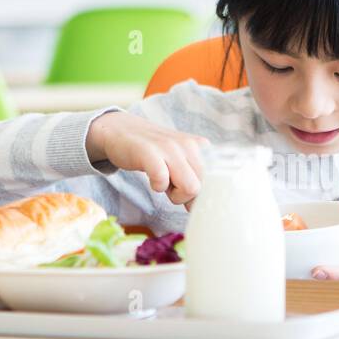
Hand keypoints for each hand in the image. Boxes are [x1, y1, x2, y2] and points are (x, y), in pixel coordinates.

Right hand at [86, 113, 207, 207]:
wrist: (121, 130)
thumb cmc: (152, 153)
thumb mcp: (179, 161)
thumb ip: (193, 178)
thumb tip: (199, 209)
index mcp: (200, 148)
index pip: (217, 181)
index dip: (203, 196)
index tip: (189, 199)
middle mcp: (190, 145)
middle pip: (205, 188)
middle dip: (188, 197)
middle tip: (172, 188)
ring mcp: (170, 147)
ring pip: (191, 188)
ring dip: (175, 194)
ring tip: (163, 183)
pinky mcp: (149, 151)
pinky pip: (162, 180)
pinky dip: (157, 186)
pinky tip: (151, 178)